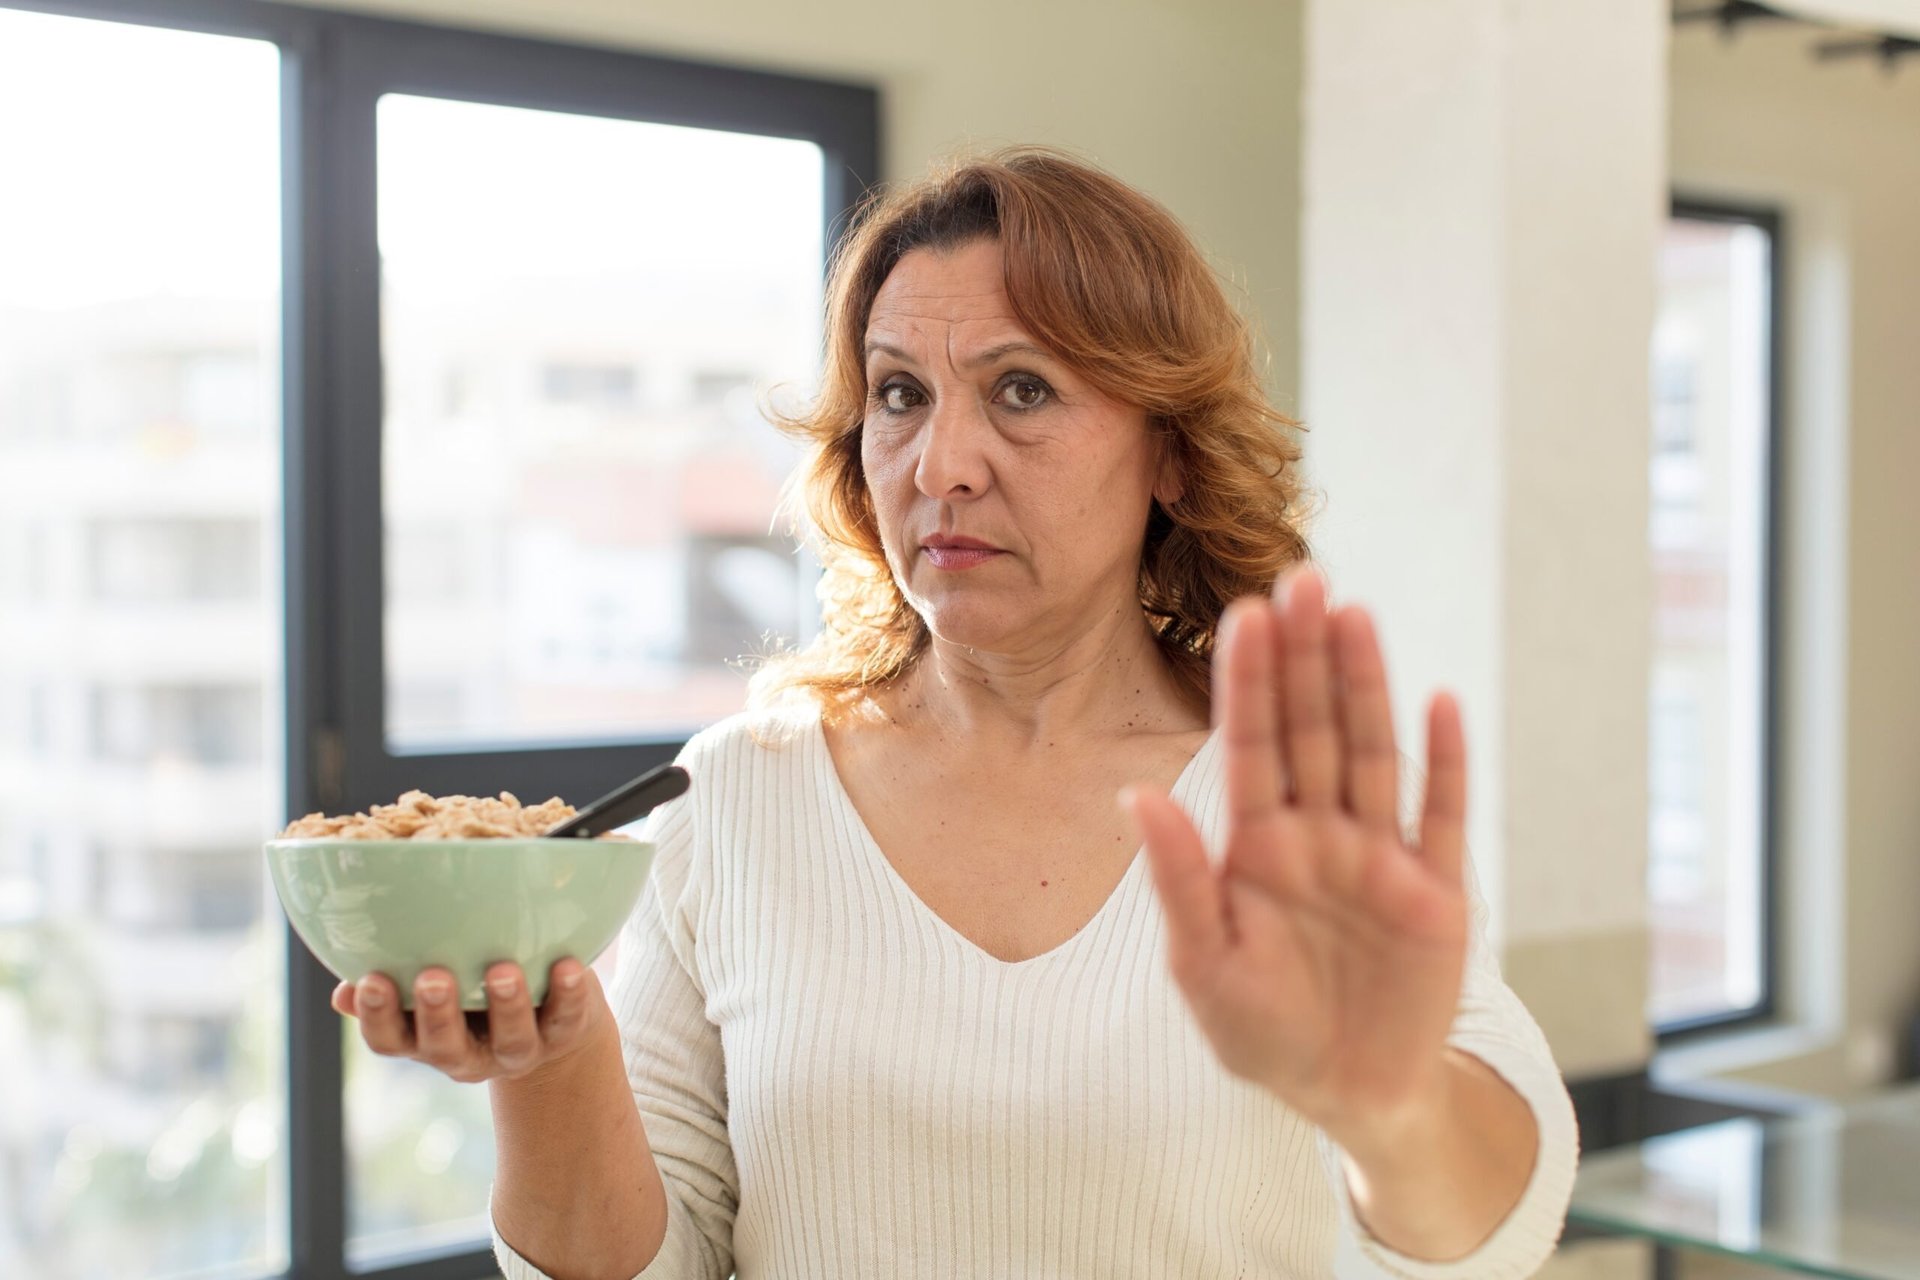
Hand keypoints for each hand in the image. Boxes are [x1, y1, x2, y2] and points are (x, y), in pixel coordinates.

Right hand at [332, 958, 609, 1083]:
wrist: (550, 1019)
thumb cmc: (474, 988)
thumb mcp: (434, 989)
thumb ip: (394, 984)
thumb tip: (342, 990)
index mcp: (426, 1040)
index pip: (390, 1039)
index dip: (377, 1016)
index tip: (371, 979)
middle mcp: (469, 1054)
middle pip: (446, 1047)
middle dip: (437, 1014)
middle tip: (432, 977)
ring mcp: (519, 1050)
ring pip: (511, 1040)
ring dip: (506, 1006)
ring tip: (503, 970)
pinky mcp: (564, 1033)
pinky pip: (568, 1018)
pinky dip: (570, 994)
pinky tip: (569, 967)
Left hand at [1126, 566, 1469, 1146]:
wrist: (1347, 1093)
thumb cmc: (1262, 1030)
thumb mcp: (1203, 964)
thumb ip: (1179, 879)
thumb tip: (1136, 794)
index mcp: (1256, 845)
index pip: (1251, 744)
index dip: (1249, 681)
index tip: (1243, 614)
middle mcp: (1318, 834)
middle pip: (1311, 729)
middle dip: (1305, 656)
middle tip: (1301, 577)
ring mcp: (1380, 856)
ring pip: (1371, 754)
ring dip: (1365, 686)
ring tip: (1354, 615)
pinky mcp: (1437, 892)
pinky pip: (1442, 816)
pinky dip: (1443, 763)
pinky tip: (1439, 701)